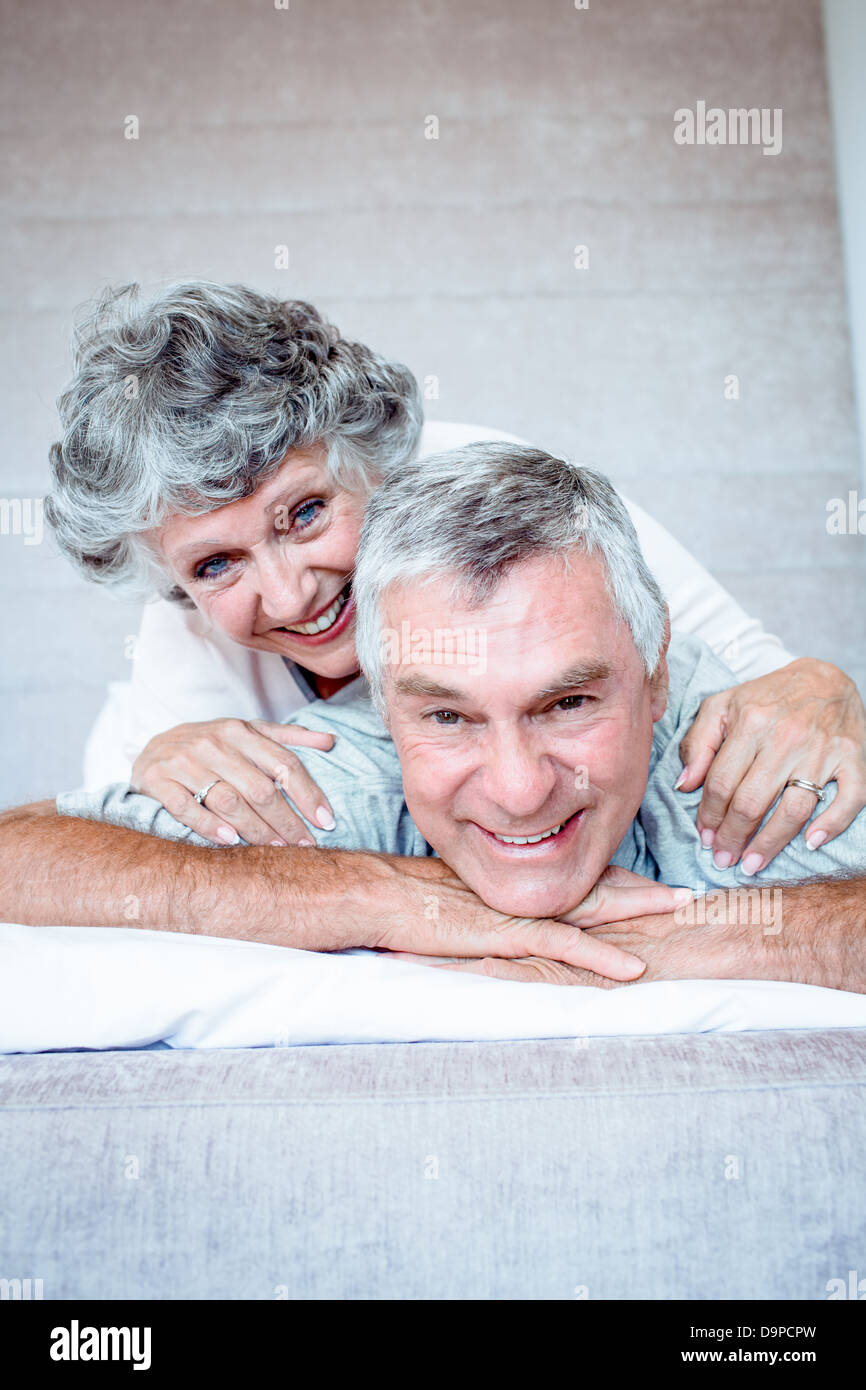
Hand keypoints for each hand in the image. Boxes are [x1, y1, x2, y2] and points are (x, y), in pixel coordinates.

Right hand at [131, 718, 335, 845]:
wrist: (152, 747)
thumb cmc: (211, 745)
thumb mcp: (248, 732)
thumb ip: (288, 737)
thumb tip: (331, 741)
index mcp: (240, 731)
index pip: (284, 764)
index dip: (309, 794)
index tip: (326, 822)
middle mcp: (214, 744)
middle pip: (260, 789)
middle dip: (287, 821)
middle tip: (304, 846)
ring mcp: (184, 762)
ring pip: (228, 800)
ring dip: (255, 829)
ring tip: (275, 850)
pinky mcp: (158, 780)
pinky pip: (186, 807)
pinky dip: (209, 826)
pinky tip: (230, 841)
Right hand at [376, 864, 693, 981]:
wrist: (384, 897)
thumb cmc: (413, 900)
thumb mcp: (461, 897)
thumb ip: (489, 901)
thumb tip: (500, 914)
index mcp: (520, 879)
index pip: (580, 875)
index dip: (618, 878)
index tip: (650, 882)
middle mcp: (529, 889)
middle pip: (599, 885)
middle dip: (643, 888)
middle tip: (687, 891)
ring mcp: (524, 910)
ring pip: (595, 908)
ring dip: (639, 908)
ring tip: (678, 907)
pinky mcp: (512, 935)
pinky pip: (567, 947)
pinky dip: (601, 961)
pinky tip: (631, 971)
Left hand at [677, 658, 865, 872]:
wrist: (825, 678)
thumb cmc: (767, 697)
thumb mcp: (722, 706)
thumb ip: (698, 743)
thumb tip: (685, 785)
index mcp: (751, 723)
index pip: (722, 783)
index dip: (710, 816)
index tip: (705, 838)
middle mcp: (787, 738)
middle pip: (752, 802)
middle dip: (733, 837)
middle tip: (724, 860)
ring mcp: (823, 750)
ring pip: (794, 810)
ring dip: (770, 844)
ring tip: (752, 863)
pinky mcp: (853, 758)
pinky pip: (848, 799)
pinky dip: (832, 824)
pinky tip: (811, 842)